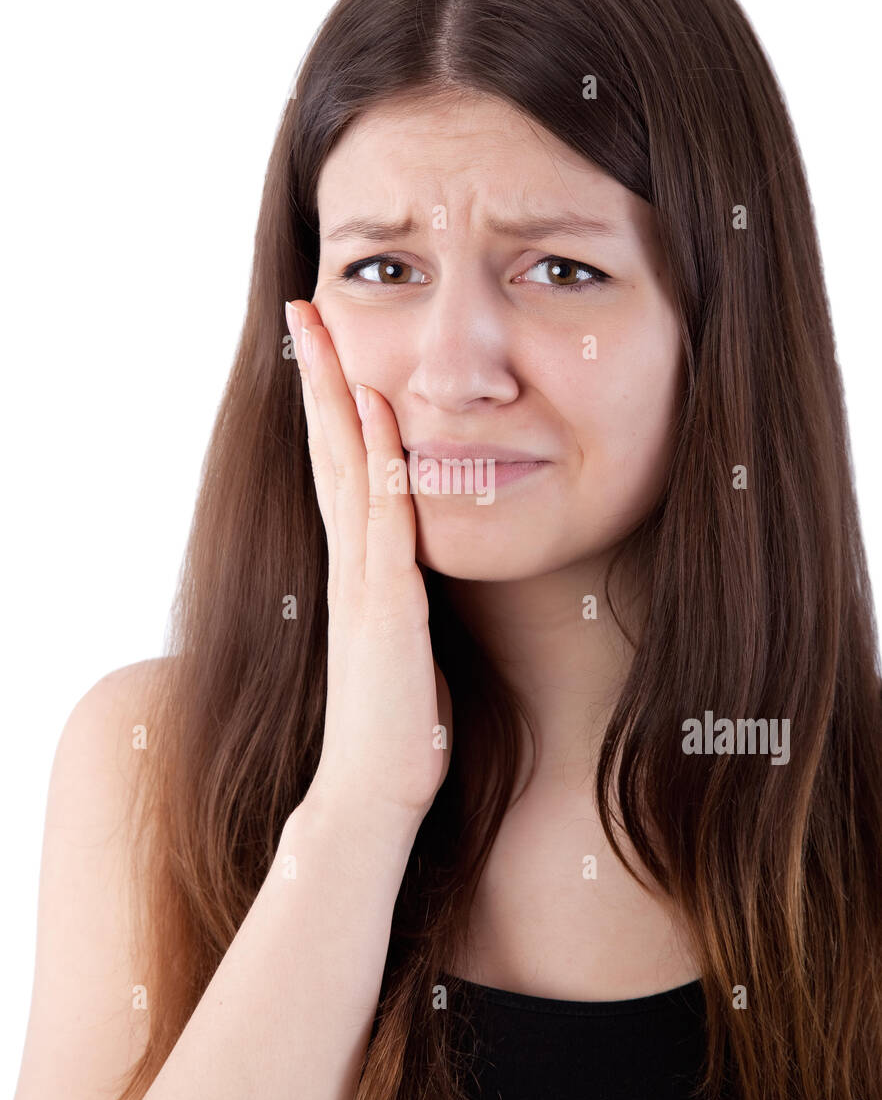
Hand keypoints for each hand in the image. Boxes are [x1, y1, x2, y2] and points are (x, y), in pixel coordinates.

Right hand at [286, 299, 452, 826]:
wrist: (373, 792)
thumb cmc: (395, 722)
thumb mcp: (402, 637)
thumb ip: (402, 588)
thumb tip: (418, 553)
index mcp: (355, 566)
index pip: (338, 466)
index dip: (328, 402)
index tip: (323, 343)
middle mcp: (349, 561)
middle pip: (329, 450)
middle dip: (318, 375)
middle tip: (303, 307)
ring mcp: (362, 580)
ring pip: (347, 469)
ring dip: (337, 397)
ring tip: (325, 331)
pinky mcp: (385, 608)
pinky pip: (384, 520)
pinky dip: (382, 462)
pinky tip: (381, 413)